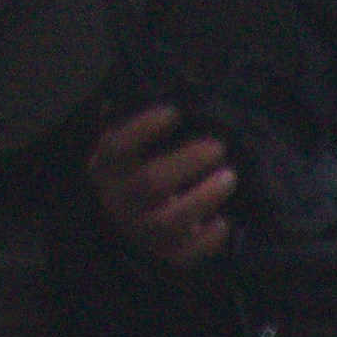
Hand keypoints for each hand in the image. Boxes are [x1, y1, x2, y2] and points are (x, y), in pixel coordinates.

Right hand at [89, 102, 240, 270]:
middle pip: (151, 183)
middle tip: (218, 146)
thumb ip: (134, 120)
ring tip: (230, 177)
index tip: (175, 112)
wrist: (126, 227)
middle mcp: (118, 202)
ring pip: (169, 222)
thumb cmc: (135, 170)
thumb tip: (147, 78)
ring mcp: (140, 232)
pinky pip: (184, 256)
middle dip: (188, 162)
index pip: (117, 146)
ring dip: (203, 198)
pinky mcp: (163, 257)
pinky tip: (223, 222)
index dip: (144, 129)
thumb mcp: (127, 146)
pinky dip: (206, 242)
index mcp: (106, 168)